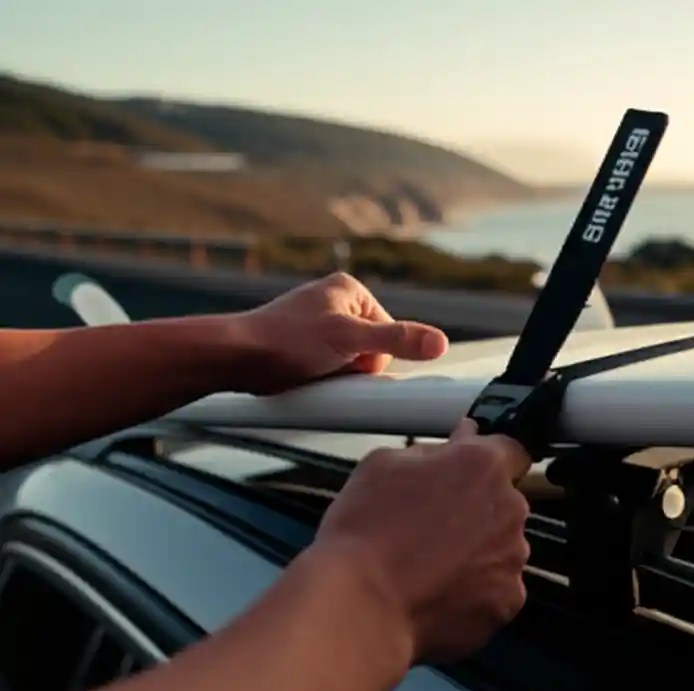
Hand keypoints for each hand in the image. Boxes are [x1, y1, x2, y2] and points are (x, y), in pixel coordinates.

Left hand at [229, 272, 448, 394]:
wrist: (233, 358)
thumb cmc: (284, 340)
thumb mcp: (349, 339)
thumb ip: (397, 339)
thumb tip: (439, 342)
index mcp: (350, 289)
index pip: (390, 333)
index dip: (373, 356)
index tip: (347, 357)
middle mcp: (336, 303)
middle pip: (372, 350)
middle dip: (354, 366)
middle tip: (326, 365)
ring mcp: (319, 325)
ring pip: (351, 362)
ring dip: (337, 374)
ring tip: (310, 369)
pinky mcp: (305, 347)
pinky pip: (330, 368)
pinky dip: (322, 377)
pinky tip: (305, 376)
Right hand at [311, 419, 532, 663]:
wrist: (360, 604)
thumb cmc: (365, 530)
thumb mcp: (384, 465)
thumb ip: (434, 449)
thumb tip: (462, 438)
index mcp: (483, 466)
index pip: (511, 452)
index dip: (487, 463)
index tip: (467, 475)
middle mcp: (509, 508)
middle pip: (505, 503)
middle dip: (478, 509)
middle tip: (433, 526)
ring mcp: (512, 556)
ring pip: (502, 546)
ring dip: (479, 550)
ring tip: (431, 564)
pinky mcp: (507, 599)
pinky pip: (497, 587)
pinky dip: (476, 590)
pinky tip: (440, 591)